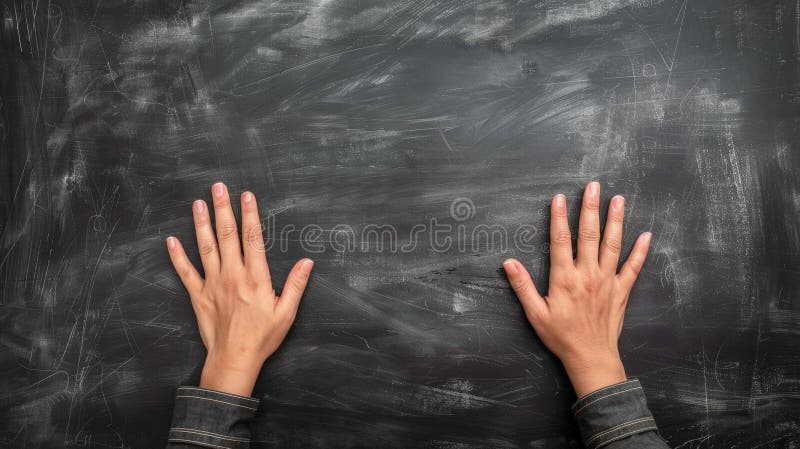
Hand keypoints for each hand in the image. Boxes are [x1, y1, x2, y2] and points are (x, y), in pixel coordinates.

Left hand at [166, 182, 313, 396]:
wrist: (235, 359)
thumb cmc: (262, 338)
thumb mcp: (287, 313)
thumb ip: (296, 285)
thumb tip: (306, 262)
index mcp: (255, 277)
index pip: (252, 238)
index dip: (249, 214)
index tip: (246, 195)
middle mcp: (232, 275)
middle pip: (227, 235)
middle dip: (223, 209)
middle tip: (219, 188)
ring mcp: (213, 284)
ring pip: (206, 247)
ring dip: (201, 224)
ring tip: (198, 204)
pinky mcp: (199, 296)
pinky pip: (186, 272)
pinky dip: (177, 256)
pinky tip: (171, 241)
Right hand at [503, 182, 650, 397]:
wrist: (591, 357)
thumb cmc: (561, 337)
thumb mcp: (535, 314)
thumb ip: (522, 286)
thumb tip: (508, 263)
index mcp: (564, 278)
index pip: (561, 240)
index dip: (559, 217)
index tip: (559, 198)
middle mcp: (587, 274)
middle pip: (588, 235)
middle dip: (589, 208)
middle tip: (593, 186)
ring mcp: (607, 281)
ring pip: (612, 244)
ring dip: (615, 220)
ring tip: (617, 199)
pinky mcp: (621, 291)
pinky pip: (633, 267)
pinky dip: (640, 250)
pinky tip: (646, 234)